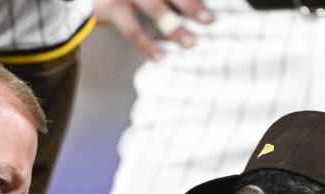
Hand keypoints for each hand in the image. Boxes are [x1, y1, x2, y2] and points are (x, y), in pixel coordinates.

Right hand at [94, 0, 214, 60]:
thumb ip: (162, 0)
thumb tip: (197, 12)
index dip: (194, 0)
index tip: (214, 14)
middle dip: (191, 4)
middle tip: (210, 21)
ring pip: (154, 6)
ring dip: (174, 27)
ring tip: (191, 44)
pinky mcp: (110, 6)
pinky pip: (132, 28)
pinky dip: (147, 45)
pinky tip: (160, 57)